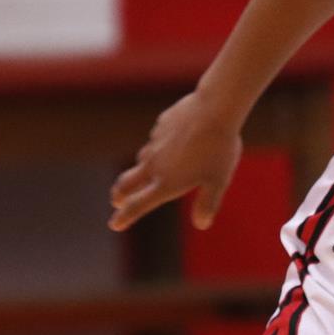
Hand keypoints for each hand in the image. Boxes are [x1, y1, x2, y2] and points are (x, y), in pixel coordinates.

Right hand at [108, 91, 244, 231]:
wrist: (214, 110)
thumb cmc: (219, 148)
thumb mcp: (218, 181)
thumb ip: (208, 204)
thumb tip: (202, 224)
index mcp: (166, 183)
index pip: (138, 206)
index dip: (124, 217)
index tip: (115, 224)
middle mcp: (154, 165)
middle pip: (126, 184)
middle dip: (120, 195)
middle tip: (117, 201)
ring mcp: (155, 143)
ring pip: (142, 160)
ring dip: (140, 171)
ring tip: (147, 174)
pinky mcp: (160, 126)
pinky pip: (156, 139)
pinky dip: (158, 147)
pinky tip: (169, 144)